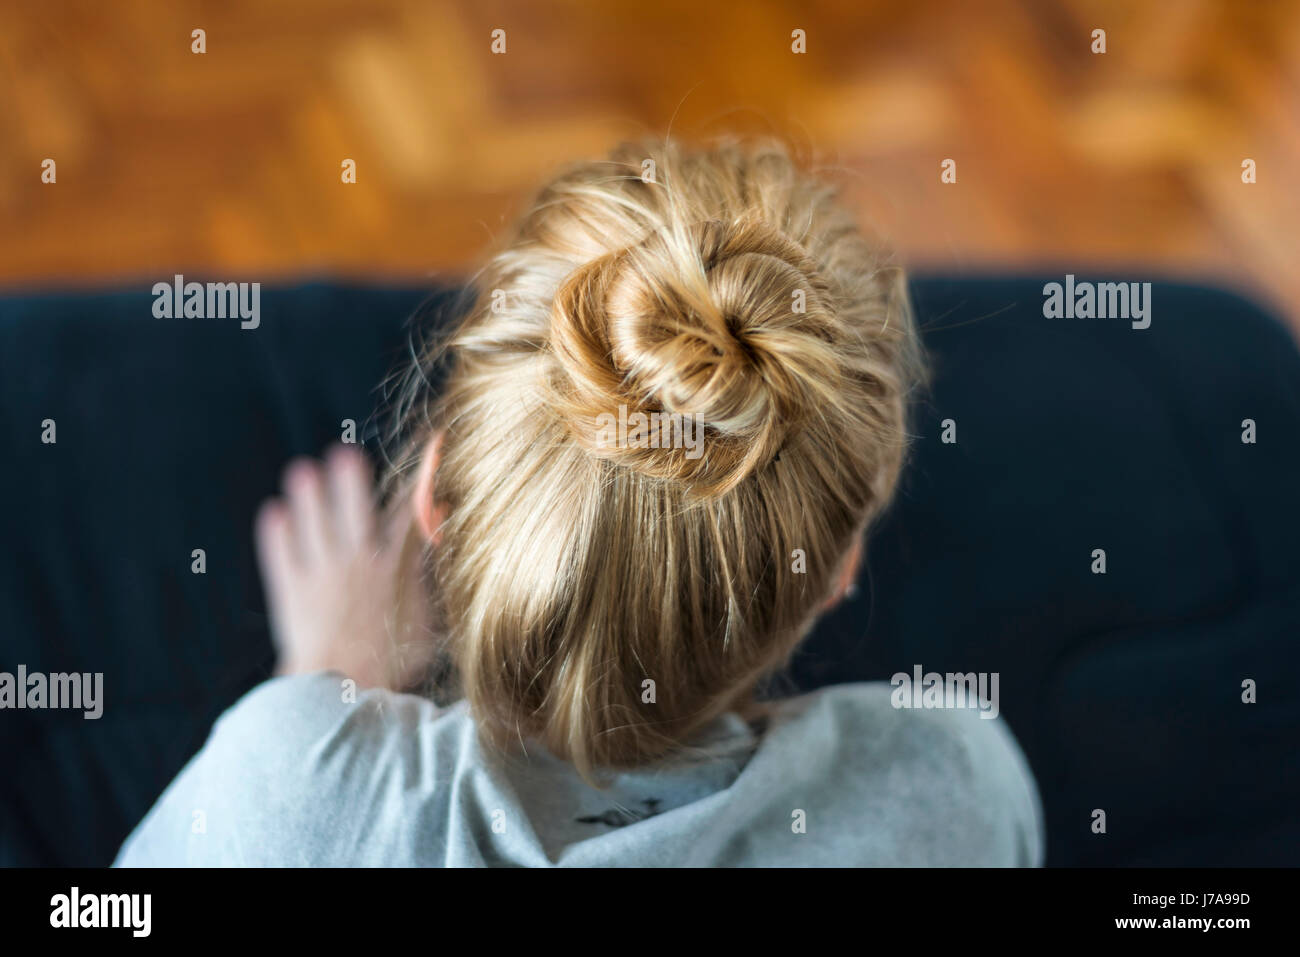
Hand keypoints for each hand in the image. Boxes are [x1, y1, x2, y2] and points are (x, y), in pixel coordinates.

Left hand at [254, 444, 432, 689]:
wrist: (340, 690)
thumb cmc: (389, 665)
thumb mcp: (423, 626)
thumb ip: (424, 589)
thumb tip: (430, 563)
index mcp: (393, 569)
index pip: (407, 514)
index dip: (416, 482)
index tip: (421, 456)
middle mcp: (356, 563)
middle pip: (353, 507)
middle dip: (349, 478)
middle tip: (344, 454)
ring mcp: (320, 575)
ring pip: (312, 523)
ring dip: (307, 495)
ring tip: (302, 472)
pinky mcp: (290, 592)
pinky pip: (280, 554)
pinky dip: (276, 533)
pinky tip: (272, 513)